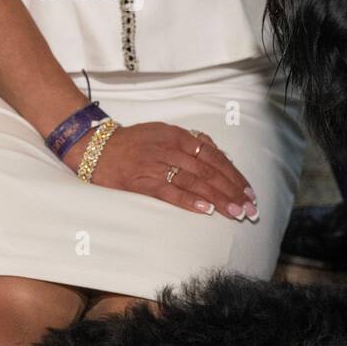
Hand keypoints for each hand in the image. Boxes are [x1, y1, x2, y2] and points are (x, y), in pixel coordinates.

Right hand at [64, 123, 256, 219]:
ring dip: (218, 198)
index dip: (234, 176)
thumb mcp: (167, 134)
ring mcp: (156, 164)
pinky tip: (205, 210)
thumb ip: (193, 144)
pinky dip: (189, 200)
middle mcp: (171, 149)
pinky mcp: (141, 181)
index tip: (249, 192)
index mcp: (180, 136)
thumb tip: (222, 157)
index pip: (215, 157)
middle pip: (209, 171)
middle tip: (250, 209)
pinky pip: (169, 191)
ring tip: (235, 212)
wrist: (96, 146)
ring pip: (195, 182)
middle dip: (233, 191)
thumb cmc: (136, 142)